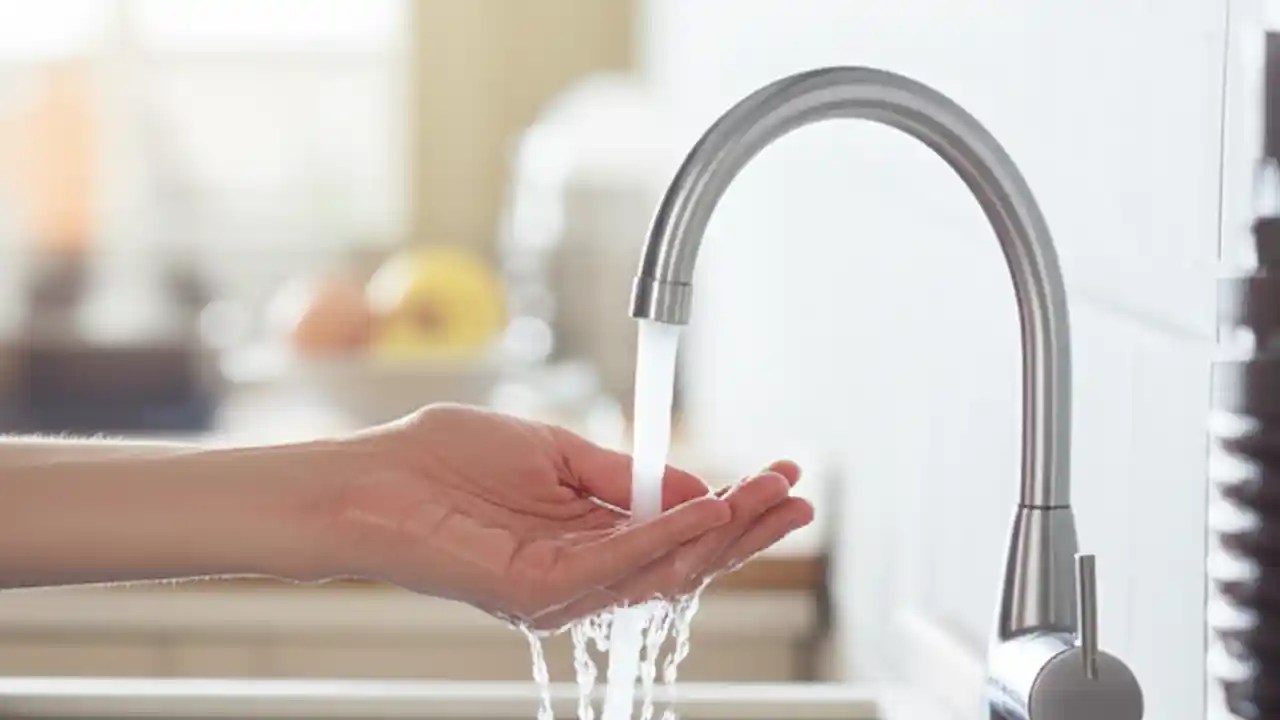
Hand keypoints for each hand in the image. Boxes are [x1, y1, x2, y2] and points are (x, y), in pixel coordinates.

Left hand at [326, 405, 812, 629]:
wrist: (372, 478)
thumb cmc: (445, 460)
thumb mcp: (554, 451)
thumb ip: (622, 476)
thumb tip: (692, 487)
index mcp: (585, 540)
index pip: (676, 535)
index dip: (732, 509)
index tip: (779, 477)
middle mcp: (582, 575)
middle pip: (685, 562)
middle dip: (747, 528)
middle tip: (799, 494)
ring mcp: (563, 590)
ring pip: (664, 569)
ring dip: (724, 531)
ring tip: (770, 494)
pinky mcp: (540, 591)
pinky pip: (620, 564)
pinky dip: (669, 536)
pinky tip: (709, 508)